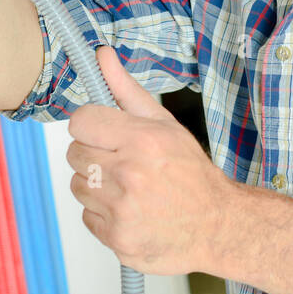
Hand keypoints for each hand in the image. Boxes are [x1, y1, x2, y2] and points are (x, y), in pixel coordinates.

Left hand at [66, 46, 229, 273]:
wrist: (218, 225)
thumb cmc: (190, 173)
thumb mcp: (164, 124)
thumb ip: (126, 90)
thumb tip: (102, 55)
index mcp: (141, 140)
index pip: (80, 122)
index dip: (91, 127)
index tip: (104, 133)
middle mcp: (129, 175)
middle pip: (74, 154)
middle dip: (94, 156)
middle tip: (122, 163)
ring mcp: (122, 210)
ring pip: (77, 185)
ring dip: (96, 186)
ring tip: (128, 188)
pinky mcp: (117, 239)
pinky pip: (87, 216)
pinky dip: (104, 214)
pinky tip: (130, 210)